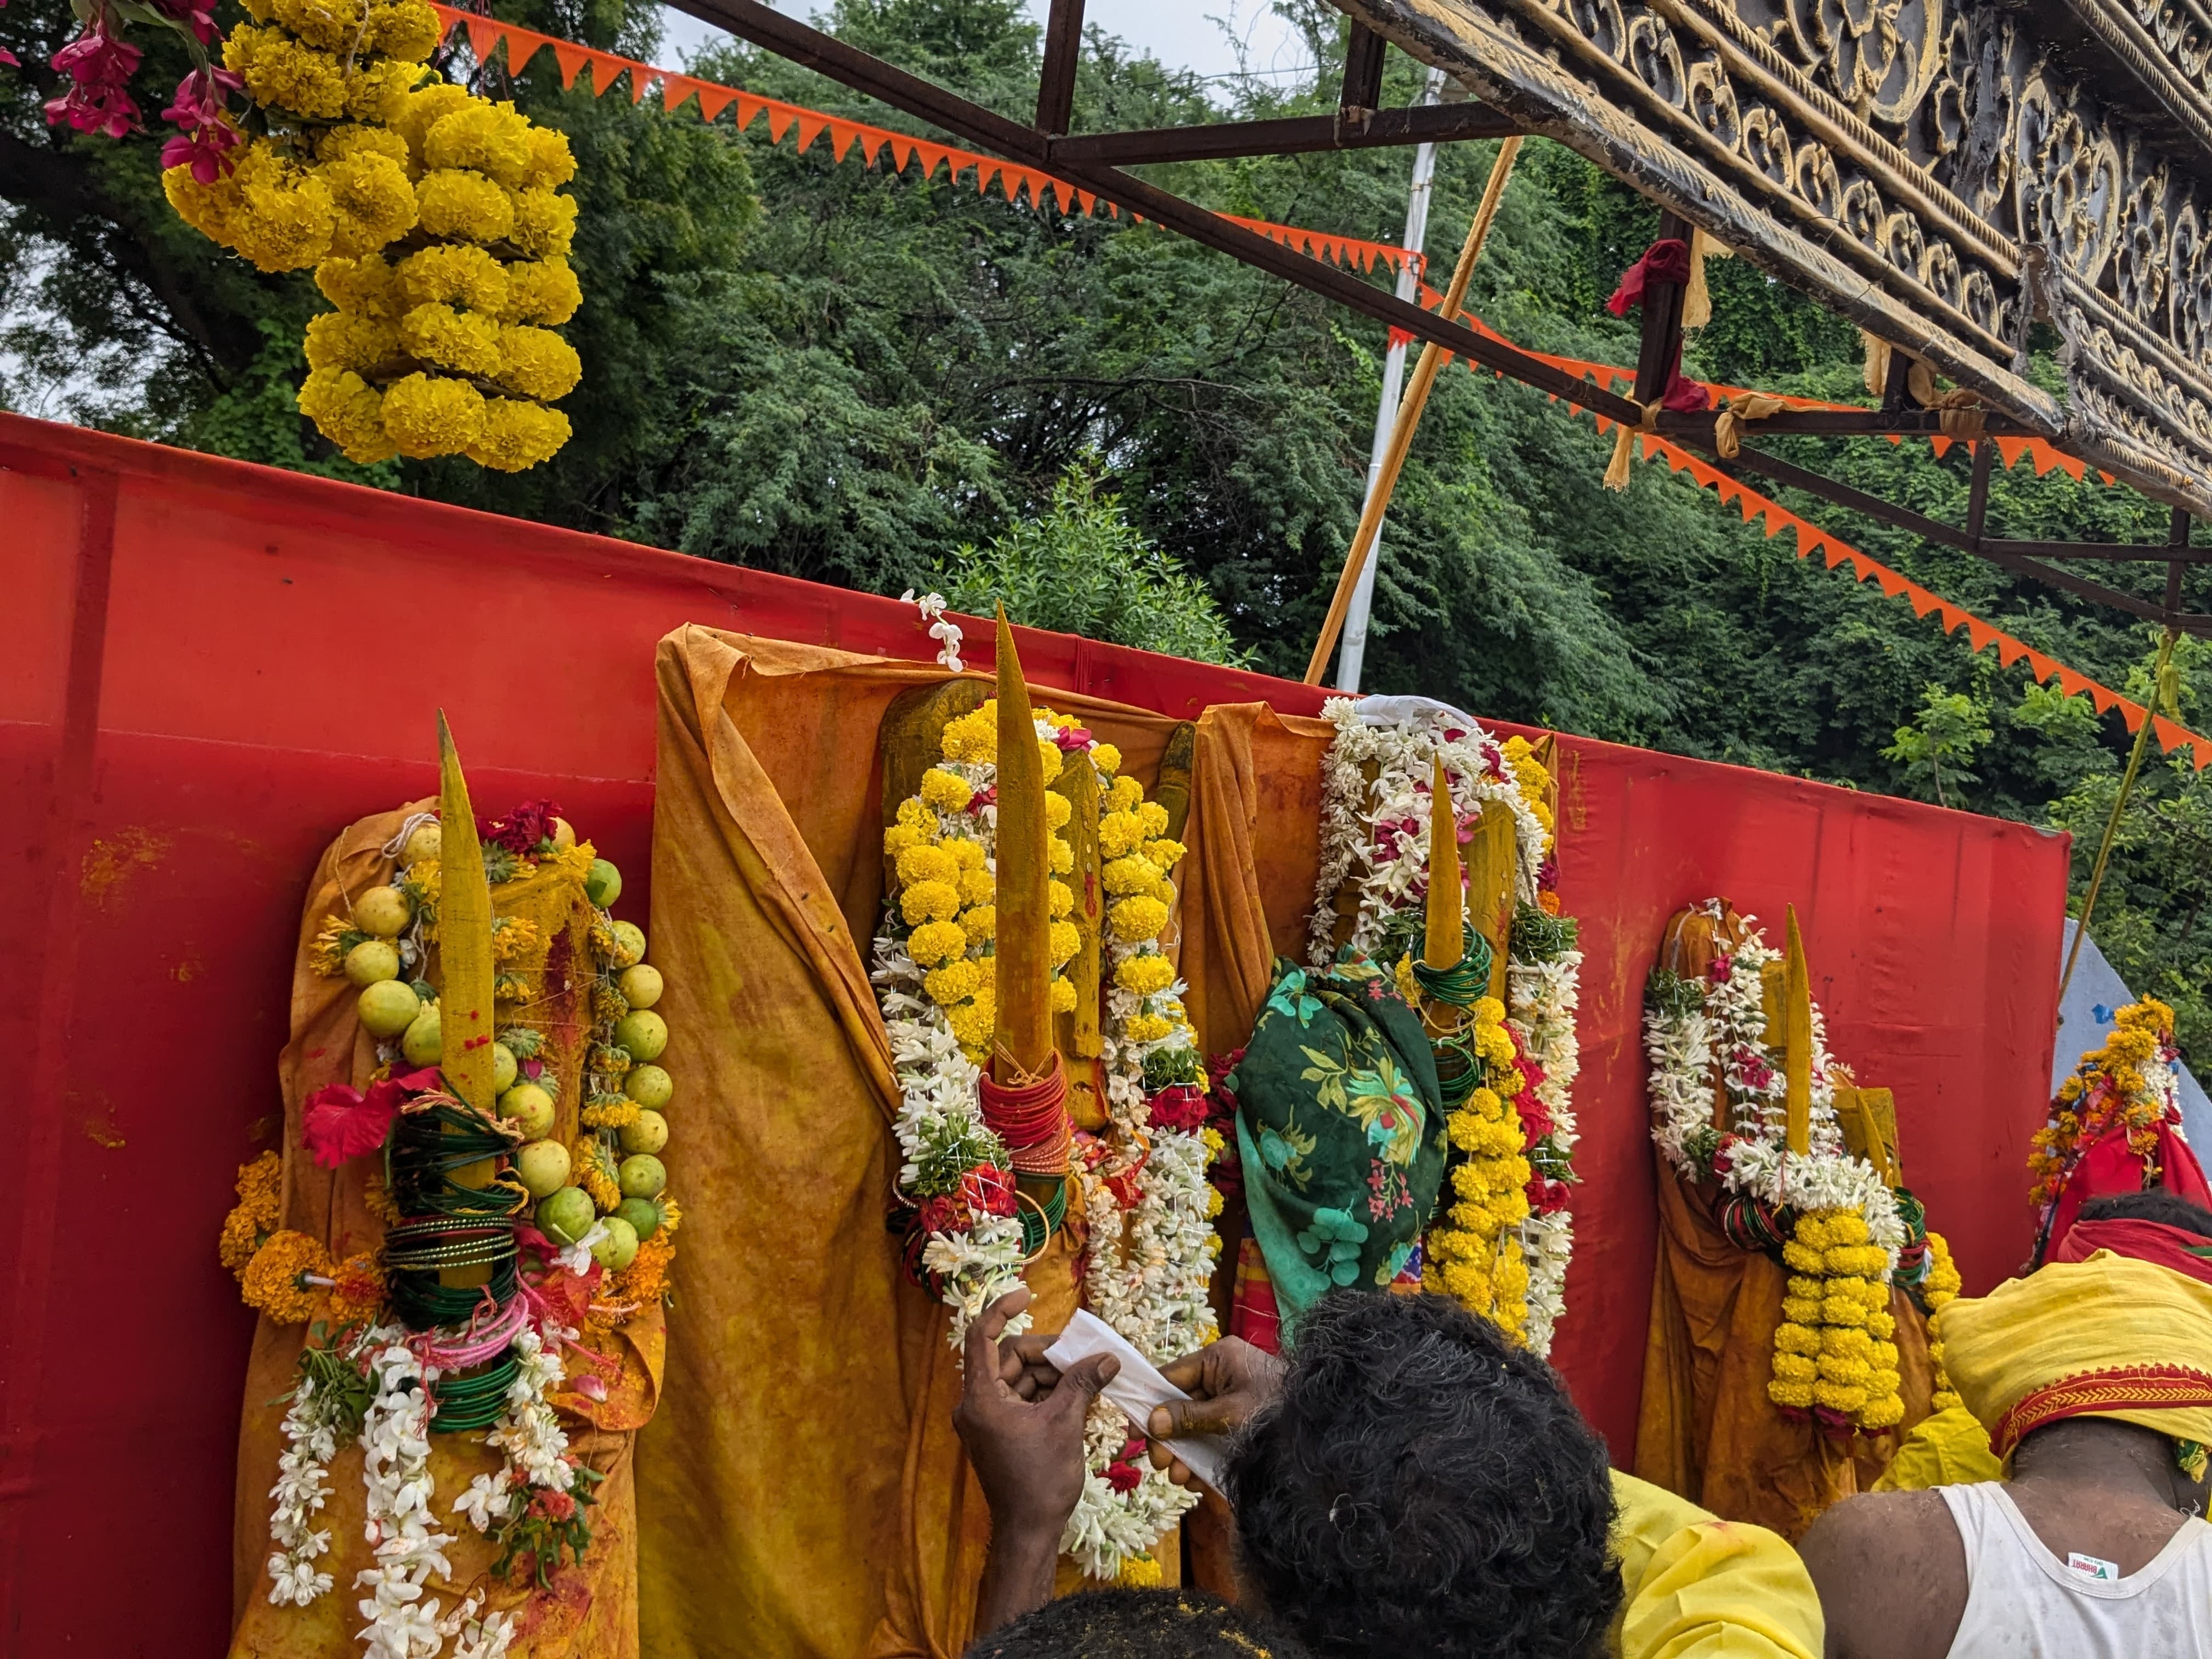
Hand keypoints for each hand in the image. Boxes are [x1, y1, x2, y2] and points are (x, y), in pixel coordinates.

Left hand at [954, 1288, 1118, 1633]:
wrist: (1028, 1531)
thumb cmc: (1040, 1480)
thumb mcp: (1065, 1424)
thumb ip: (1081, 1384)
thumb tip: (1107, 1358)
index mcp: (981, 1398)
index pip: (980, 1337)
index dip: (1001, 1309)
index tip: (1025, 1293)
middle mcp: (975, 1405)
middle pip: (1008, 1358)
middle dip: (1045, 1354)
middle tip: (1082, 1357)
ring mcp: (985, 1420)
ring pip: (1018, 1378)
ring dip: (1050, 1375)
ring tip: (1086, 1379)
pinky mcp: (997, 1433)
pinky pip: (1020, 1399)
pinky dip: (1045, 1394)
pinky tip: (1075, 1397)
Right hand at [1144, 1335, 1285, 1486]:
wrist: (1324, 1429)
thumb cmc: (1277, 1409)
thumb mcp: (1231, 1412)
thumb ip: (1191, 1416)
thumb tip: (1153, 1422)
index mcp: (1219, 1358)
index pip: (1172, 1375)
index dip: (1150, 1402)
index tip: (1133, 1429)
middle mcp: (1222, 1375)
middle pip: (1180, 1404)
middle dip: (1167, 1436)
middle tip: (1158, 1462)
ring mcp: (1231, 1400)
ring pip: (1193, 1425)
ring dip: (1181, 1452)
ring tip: (1177, 1476)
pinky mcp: (1239, 1424)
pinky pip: (1211, 1438)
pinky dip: (1199, 1457)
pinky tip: (1192, 1478)